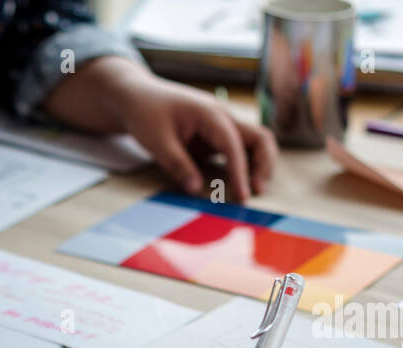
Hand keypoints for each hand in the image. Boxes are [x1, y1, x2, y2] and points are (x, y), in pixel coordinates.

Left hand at [122, 74, 277, 198]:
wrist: (138, 96)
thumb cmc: (146, 113)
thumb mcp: (157, 141)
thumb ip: (178, 165)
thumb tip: (195, 190)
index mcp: (210, 114)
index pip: (233, 145)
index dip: (240, 172)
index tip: (243, 196)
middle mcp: (222, 117)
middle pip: (259, 137)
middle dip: (263, 164)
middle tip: (256, 191)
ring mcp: (221, 125)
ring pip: (254, 142)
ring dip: (258, 164)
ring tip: (251, 189)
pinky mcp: (215, 135)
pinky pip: (238, 149)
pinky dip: (244, 164)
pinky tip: (238, 183)